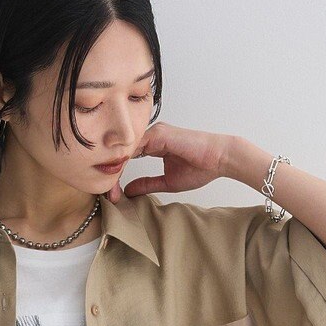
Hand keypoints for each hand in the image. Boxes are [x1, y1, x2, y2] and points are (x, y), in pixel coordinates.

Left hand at [102, 123, 235, 201]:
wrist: (220, 158)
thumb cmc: (200, 167)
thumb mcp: (167, 181)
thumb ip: (147, 184)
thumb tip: (127, 191)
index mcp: (153, 144)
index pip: (128, 156)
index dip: (118, 173)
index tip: (112, 193)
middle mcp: (151, 135)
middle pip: (123, 150)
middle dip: (112, 170)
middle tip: (106, 192)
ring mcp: (155, 132)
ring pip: (127, 146)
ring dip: (116, 165)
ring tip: (108, 184)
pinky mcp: (160, 134)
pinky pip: (137, 144)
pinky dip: (126, 157)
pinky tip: (118, 172)